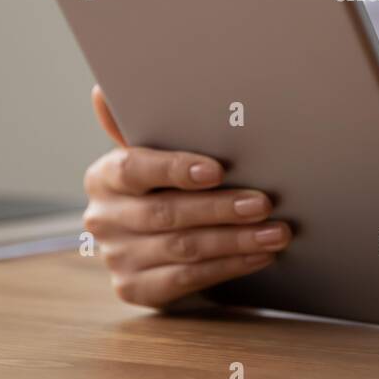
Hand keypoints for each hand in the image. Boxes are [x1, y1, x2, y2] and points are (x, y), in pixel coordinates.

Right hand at [83, 85, 290, 308]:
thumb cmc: (163, 184)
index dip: (175, 169)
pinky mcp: (134, 289)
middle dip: (220, 208)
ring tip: (276, 232)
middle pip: (166, 213)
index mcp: (103, 177)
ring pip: (183, 249)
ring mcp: (116, 258)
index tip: (217, 169)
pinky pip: (187, 280)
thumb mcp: (155, 152)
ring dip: (235, 240)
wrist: (152, 238)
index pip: (134, 169)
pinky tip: (259, 256)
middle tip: (264, 203)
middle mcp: (103, 219)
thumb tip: (104, 89)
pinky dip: (228, 267)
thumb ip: (142, 123)